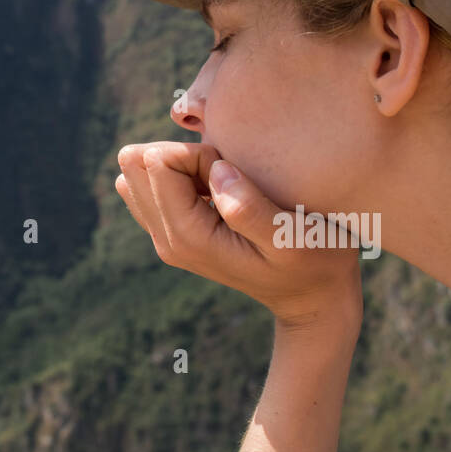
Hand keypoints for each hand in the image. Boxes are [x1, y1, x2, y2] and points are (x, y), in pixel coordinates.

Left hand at [115, 141, 362, 331]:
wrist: (311, 297)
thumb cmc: (313, 261)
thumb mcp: (291, 238)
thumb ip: (249, 207)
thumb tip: (215, 171)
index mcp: (188, 236)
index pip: (158, 162)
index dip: (198, 153)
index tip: (235, 173)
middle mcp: (167, 239)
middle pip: (138, 165)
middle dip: (181, 156)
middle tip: (226, 177)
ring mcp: (166, 237)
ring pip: (137, 174)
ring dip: (178, 165)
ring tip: (221, 185)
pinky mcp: (173, 232)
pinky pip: (149, 186)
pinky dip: (178, 175)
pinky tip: (214, 190)